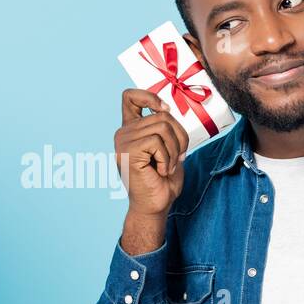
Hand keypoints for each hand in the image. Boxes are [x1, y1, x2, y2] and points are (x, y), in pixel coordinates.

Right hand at [115, 88, 188, 218]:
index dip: (149, 96)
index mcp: (131, 129)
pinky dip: (167, 158)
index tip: (165, 110)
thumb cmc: (162, 181)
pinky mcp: (128, 151)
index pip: (130, 97)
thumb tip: (170, 111)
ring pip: (163, 126)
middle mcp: (124, 133)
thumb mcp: (169, 149)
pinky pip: (157, 142)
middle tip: (178, 158)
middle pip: (161, 115)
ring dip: (174, 149)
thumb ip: (167, 128)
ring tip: (169, 166)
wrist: (154, 206)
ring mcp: (123, 141)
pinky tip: (161, 171)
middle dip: (179, 136)